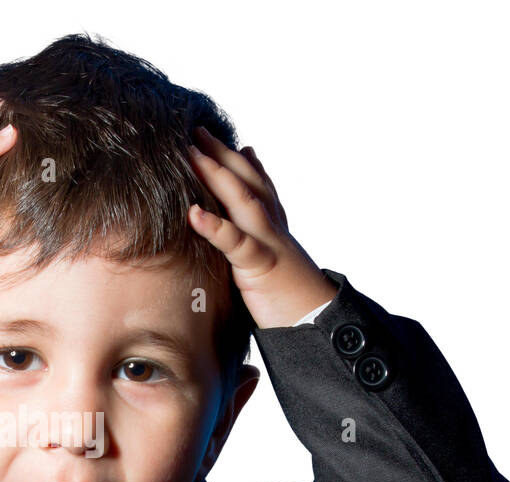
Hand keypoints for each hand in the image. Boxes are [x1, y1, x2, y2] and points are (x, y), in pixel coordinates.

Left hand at [185, 126, 337, 328]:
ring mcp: (268, 243)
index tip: (217, 137)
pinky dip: (215, 226)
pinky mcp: (261, 266)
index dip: (238, 160)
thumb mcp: (272, 265)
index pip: (257, 185)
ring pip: (242, 200)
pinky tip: (194, 213)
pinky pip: (237, 243)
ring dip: (216, 174)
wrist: (318, 324)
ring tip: (191, 153)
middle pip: (247, 181)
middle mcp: (273, 228)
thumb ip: (256, 245)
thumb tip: (239, 239)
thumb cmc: (291, 301)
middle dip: (222, 154)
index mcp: (275, 228)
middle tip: (196, 130)